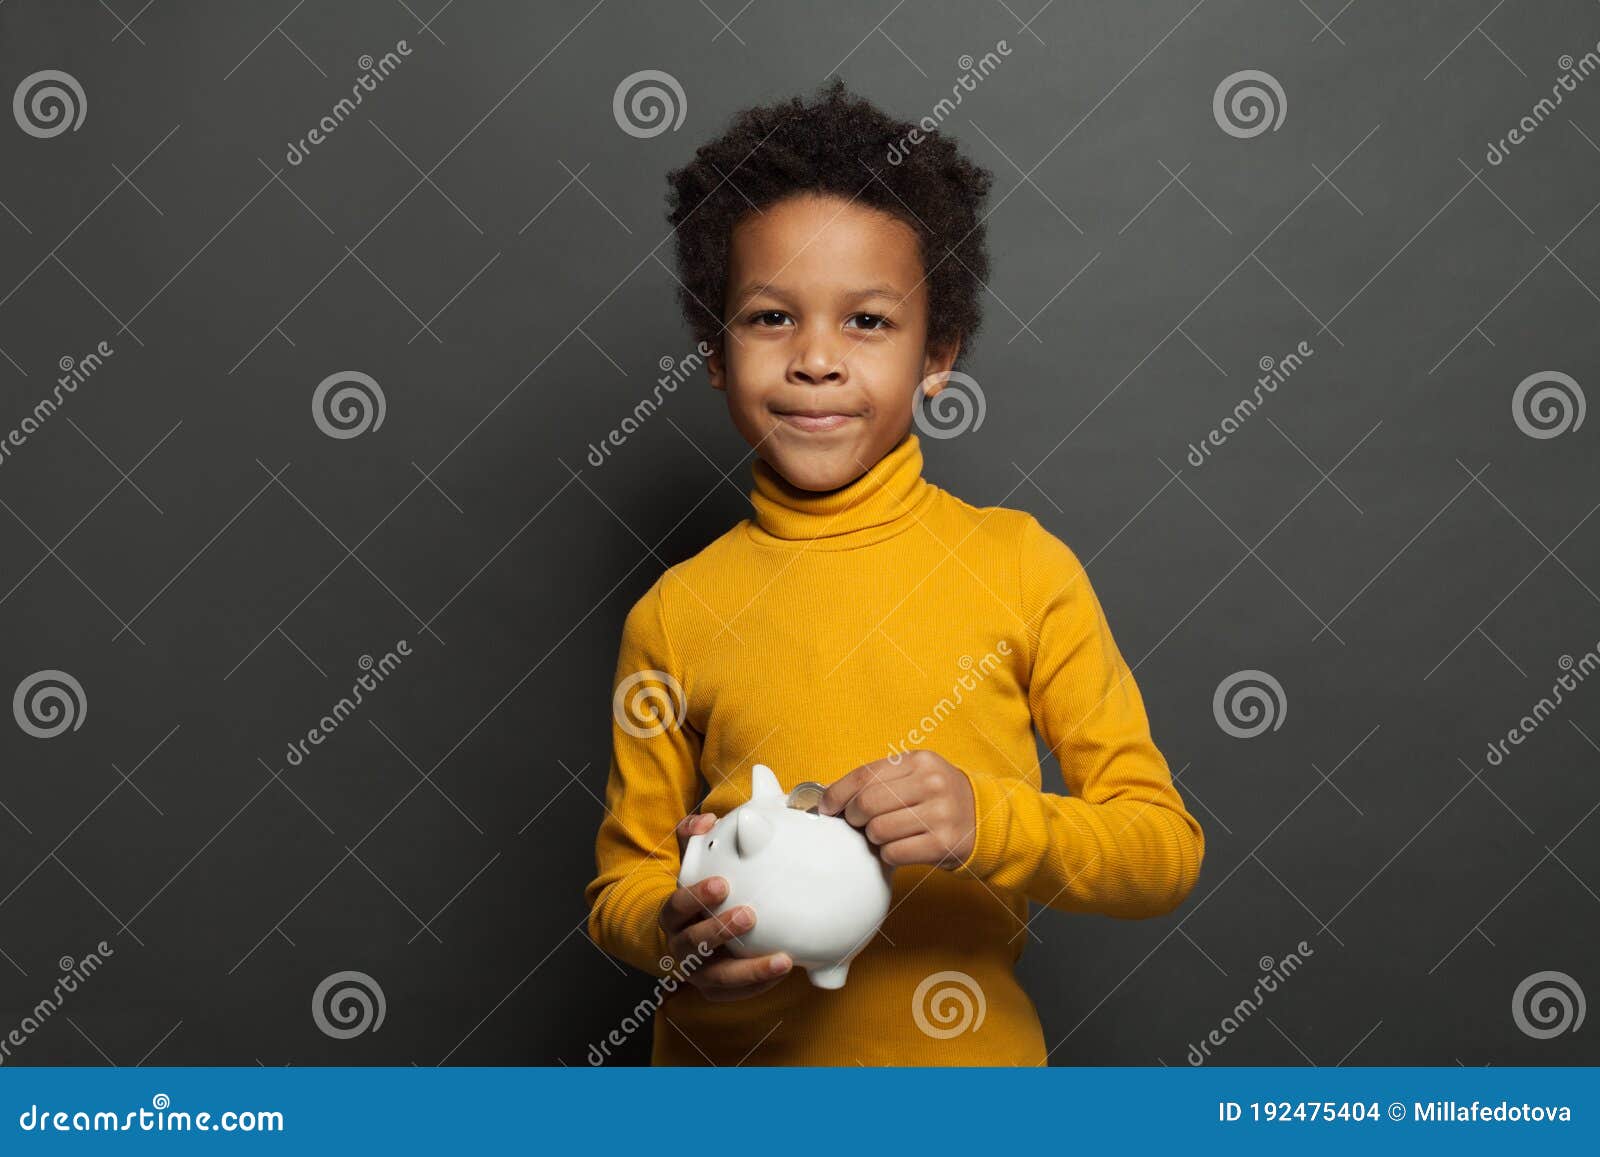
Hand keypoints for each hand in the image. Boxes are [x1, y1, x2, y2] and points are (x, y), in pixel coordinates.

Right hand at [656, 812, 793, 1000]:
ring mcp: (696, 972)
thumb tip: (708, 820)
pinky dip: (757, 985)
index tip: (722, 884)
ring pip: (717, 978)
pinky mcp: (714, 989)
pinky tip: (781, 972)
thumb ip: (693, 836)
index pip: (676, 906)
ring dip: (749, 970)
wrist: (683, 934)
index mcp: (672, 915)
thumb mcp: (688, 862)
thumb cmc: (695, 894)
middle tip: (749, 916)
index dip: (696, 897)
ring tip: (781, 960)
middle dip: (720, 931)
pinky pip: (734, 994)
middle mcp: (679, 946)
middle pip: (694, 944)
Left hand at [818, 751, 975, 868]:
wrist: (983, 820)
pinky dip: (888, 855)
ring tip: (885, 835)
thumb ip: (881, 779)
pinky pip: (894, 853)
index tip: (826, 807)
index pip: (865, 775)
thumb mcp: (917, 775)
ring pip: (878, 831)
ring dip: (873, 838)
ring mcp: (940, 814)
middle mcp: (932, 783)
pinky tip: (899, 848)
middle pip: (867, 804)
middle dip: (854, 818)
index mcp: (920, 761)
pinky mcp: (944, 844)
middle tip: (859, 824)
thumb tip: (831, 798)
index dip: (838, 794)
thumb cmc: (938, 798)